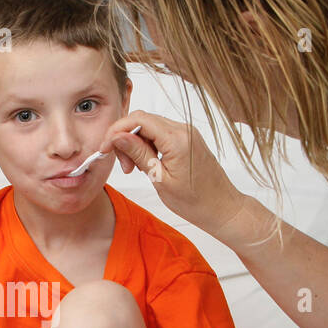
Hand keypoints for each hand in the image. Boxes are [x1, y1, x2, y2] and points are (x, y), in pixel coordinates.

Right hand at [100, 111, 247, 242]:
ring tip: (135, 169)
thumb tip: (118, 136)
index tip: (105, 148)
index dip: (117, 130)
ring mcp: (187, 133)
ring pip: (150, 127)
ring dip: (136, 144)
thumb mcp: (160, 179)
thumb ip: (138, 154)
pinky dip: (148, 145)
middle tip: (123, 166)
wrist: (222, 208)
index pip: (139, 119)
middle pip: (143, 120)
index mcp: (177, 139)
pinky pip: (161, 134)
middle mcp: (183, 130)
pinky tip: (146, 164)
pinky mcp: (187, 139)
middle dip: (125, 139)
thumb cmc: (195, 201)